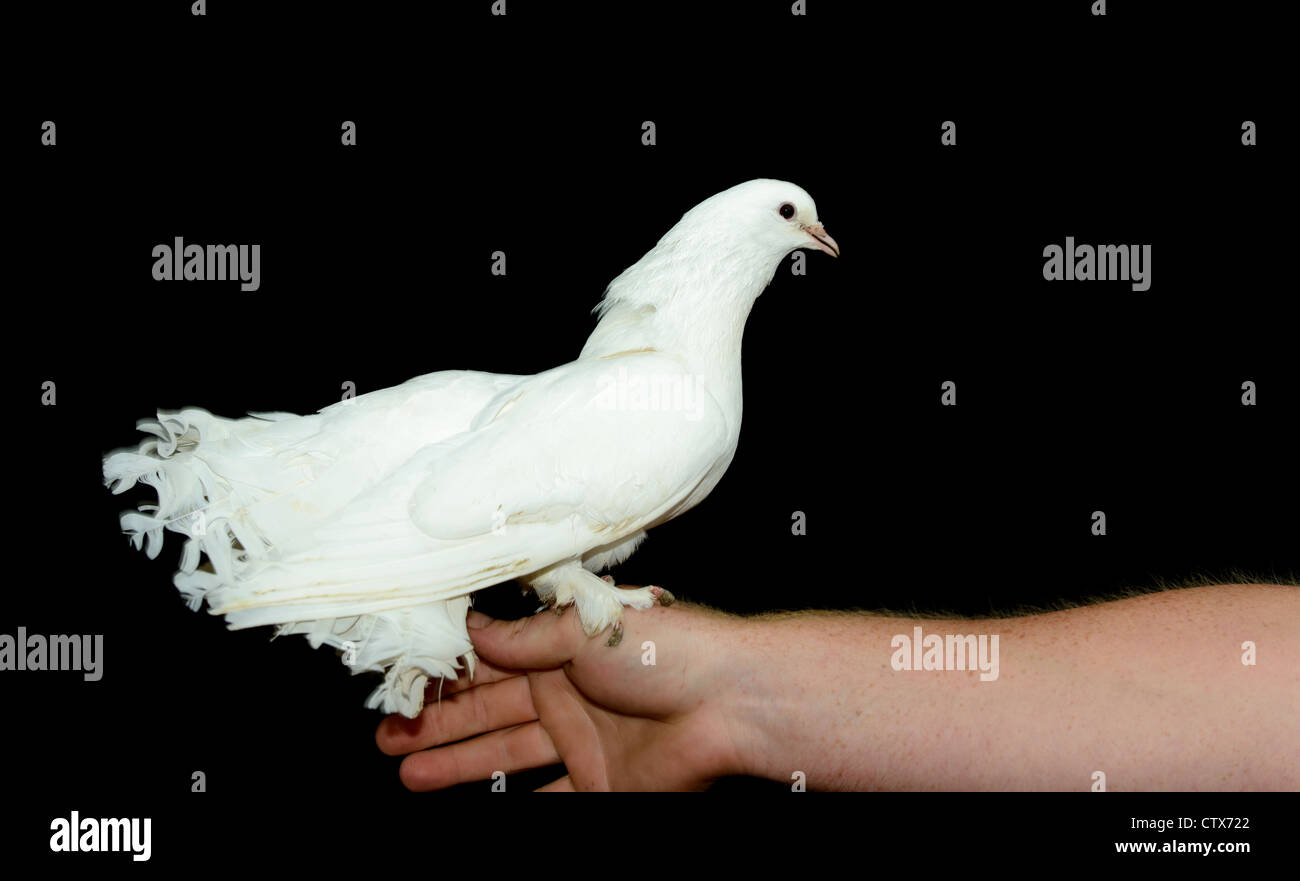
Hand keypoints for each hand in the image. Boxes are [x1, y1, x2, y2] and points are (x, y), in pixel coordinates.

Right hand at [375, 595, 744, 790]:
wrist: (727, 704)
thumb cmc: (664, 650)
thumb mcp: (578, 630)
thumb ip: (521, 637)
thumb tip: (473, 626)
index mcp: (563, 650)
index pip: (493, 663)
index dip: (449, 676)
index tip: (405, 687)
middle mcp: (568, 694)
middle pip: (490, 712)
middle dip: (439, 724)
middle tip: (388, 737)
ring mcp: (584, 742)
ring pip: (506, 756)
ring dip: (458, 763)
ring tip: (407, 773)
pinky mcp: (602, 785)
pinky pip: (549, 799)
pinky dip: (512, 805)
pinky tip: (472, 807)